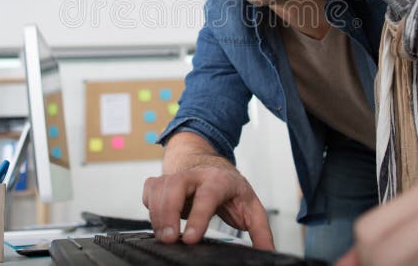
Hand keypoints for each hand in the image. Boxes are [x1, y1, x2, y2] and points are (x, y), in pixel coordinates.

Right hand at [142, 165, 274, 249]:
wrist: (209, 165)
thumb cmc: (229, 187)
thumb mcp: (250, 206)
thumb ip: (260, 230)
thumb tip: (267, 252)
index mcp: (220, 180)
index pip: (207, 195)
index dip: (197, 216)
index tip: (190, 239)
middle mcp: (195, 175)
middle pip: (176, 187)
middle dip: (168, 213)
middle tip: (170, 240)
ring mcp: (176, 176)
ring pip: (159, 189)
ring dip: (158, 215)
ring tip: (165, 237)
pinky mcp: (161, 181)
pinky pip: (149, 191)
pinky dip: (150, 208)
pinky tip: (159, 222)